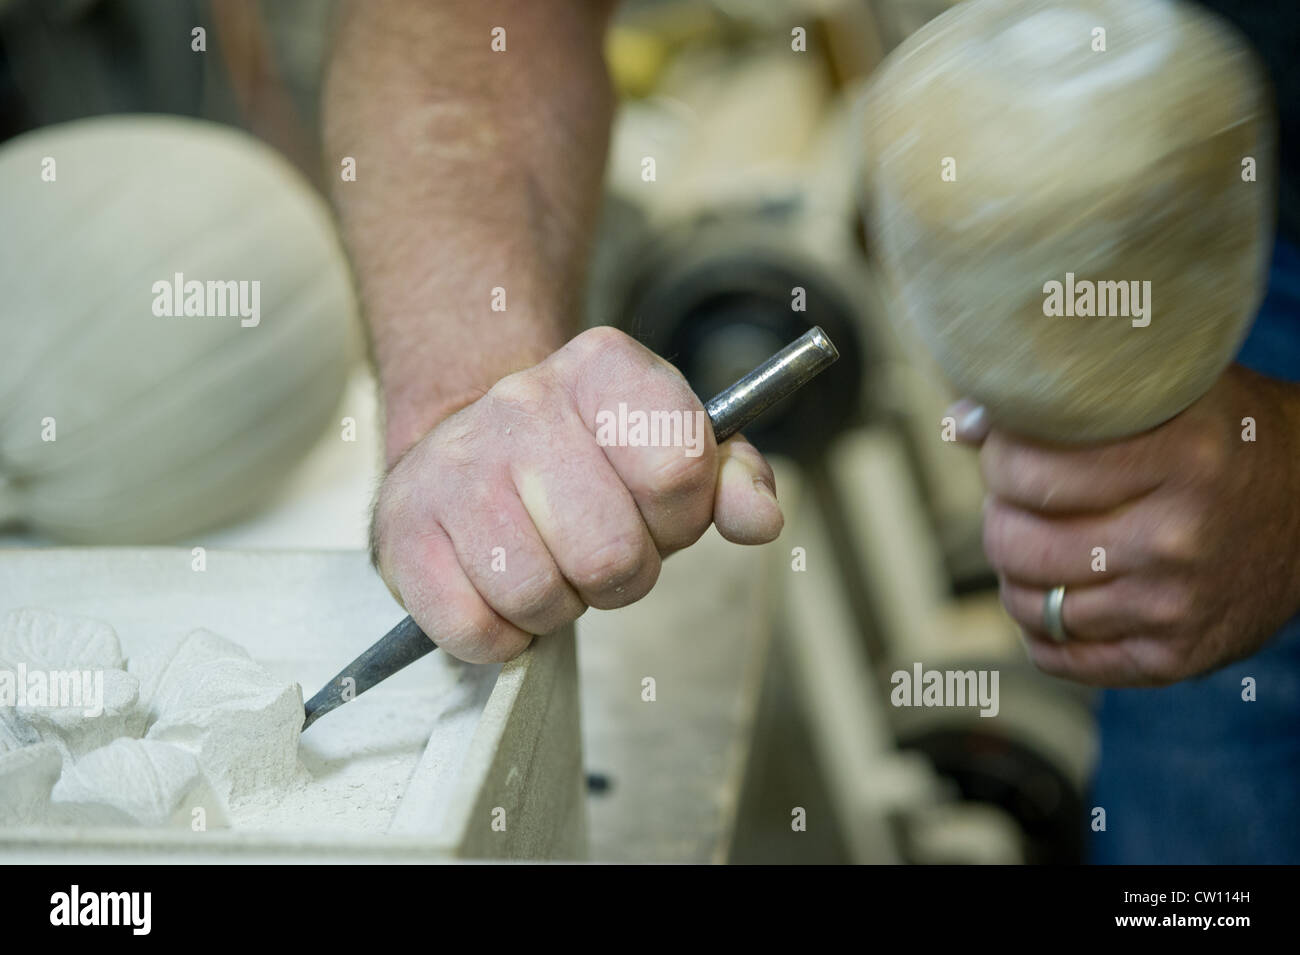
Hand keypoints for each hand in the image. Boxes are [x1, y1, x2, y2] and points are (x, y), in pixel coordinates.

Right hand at [372, 326, 782, 662]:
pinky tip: (499, 591)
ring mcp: (455, 465)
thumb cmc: (584, 458)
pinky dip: (501, 635)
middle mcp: (522, 402)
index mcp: (602, 367)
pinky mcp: (403, 528)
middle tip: (599, 552)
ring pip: (542, 595)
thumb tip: (760, 520)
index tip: (658, 512)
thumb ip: (729, 480)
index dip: (681, 517)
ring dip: (559, 605)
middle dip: (622, 575)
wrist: (463, 443)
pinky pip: (476, 629)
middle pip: (614, 552)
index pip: (679, 468)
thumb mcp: (669, 446)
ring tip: (547, 563)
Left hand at [950, 364, 1299, 685]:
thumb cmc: (1219, 436)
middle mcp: (1180, 537)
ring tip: (1034, 541)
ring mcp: (1177, 605)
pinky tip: (1055, 592)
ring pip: (1029, 603)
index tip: (1008, 450)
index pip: (1026, 472)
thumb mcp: (1163, 393)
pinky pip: (1061, 656)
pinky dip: (1040, 627)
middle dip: (999, 516)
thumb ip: (1063, 402)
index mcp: (1181, 455)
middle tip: (1015, 500)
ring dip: (1015, 572)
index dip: (1000, 459)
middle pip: (1017, 544)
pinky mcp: (1176, 657)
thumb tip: (962, 425)